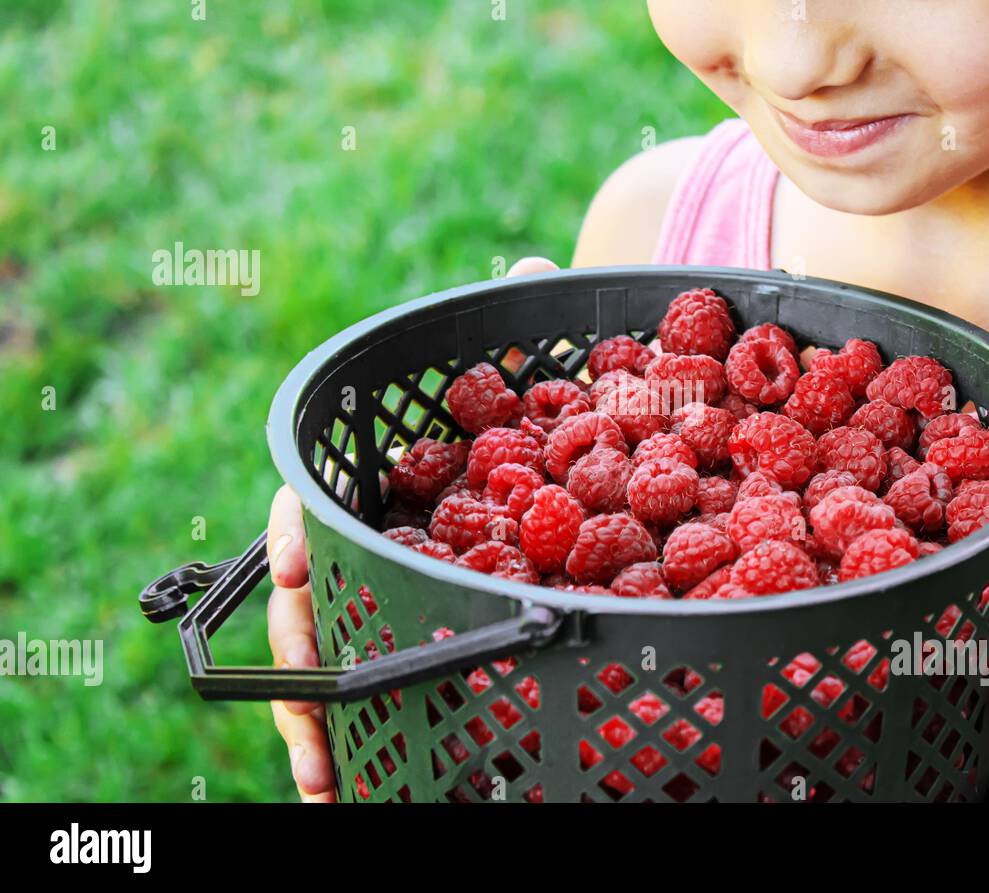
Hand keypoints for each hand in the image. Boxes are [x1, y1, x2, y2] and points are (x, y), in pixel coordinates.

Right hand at [265, 257, 558, 801]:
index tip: (306, 561)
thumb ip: (535, 331)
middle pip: (313, 597)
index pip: (321, 497)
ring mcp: (394, 596)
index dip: (306, 527)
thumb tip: (533, 266)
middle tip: (314, 715)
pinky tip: (353, 782)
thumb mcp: (550, 387)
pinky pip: (379, 689)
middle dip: (308, 654)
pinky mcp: (421, 642)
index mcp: (391, 482)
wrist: (570, 485)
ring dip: (323, 717)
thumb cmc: (549, 432)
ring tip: (328, 778)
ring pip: (338, 652)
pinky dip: (362, 739)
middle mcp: (378, 542)